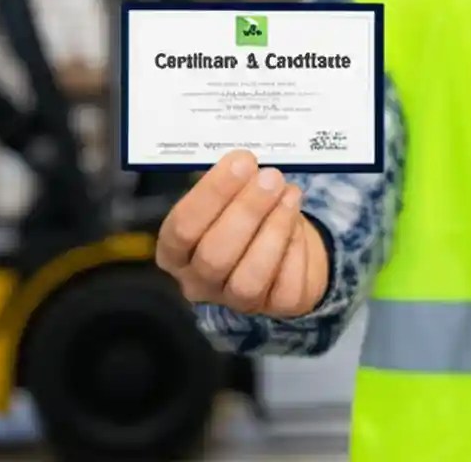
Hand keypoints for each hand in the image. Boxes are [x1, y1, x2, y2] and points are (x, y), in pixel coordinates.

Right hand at [156, 149, 329, 317]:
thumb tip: (245, 162)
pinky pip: (285, 286)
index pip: (182, 228)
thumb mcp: (226, 194)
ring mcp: (234, 301)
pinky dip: (295, 248)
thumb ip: (227, 181)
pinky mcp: (275, 308)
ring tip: (289, 194)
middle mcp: (197, 282)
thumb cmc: (242, 213)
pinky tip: (297, 219)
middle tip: (271, 177)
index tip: (241, 161)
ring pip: (248, 279)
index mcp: (174, 251)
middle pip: (214, 257)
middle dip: (246, 211)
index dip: (212, 194)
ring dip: (273, 230)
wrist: (281, 244)